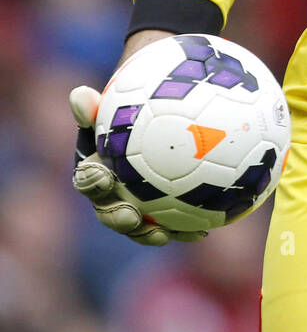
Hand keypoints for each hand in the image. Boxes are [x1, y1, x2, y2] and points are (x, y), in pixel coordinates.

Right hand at [70, 85, 206, 245]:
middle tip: (131, 217)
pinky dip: (182, 230)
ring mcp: (135, 208)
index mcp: (94, 171)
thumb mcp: (114, 104)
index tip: (103, 176)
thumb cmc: (130, 112)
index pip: (87, 179)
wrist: (156, 124)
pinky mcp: (159, 217)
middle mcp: (110, 195)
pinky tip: (202, 231)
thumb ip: (95, 103)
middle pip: (108, 211)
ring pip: (138, 226)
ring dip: (147, 234)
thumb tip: (80, 95)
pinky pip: (169, 227)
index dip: (91, 181)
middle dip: (117, 218)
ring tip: (162, 235)